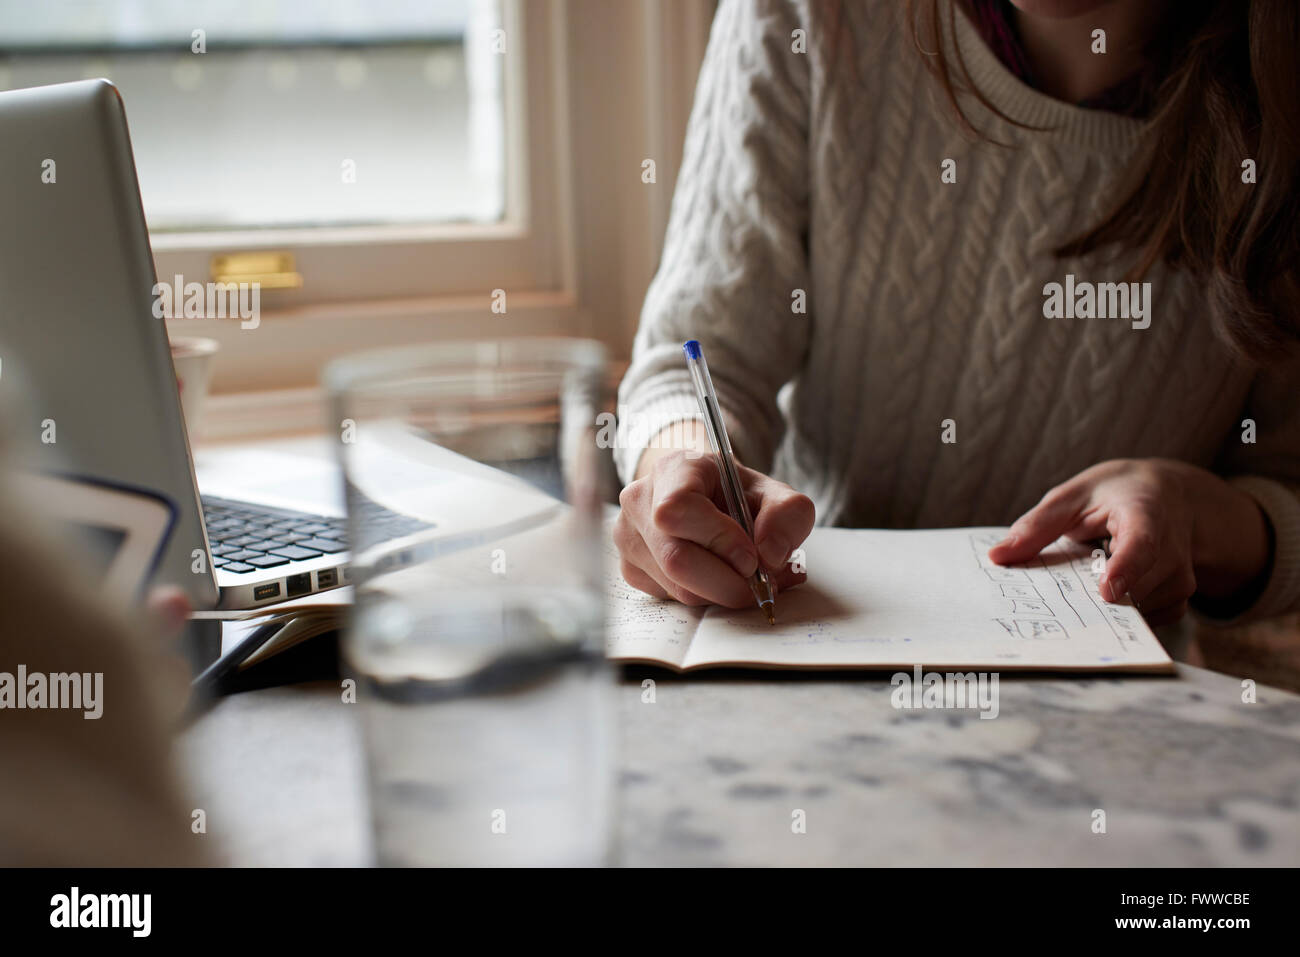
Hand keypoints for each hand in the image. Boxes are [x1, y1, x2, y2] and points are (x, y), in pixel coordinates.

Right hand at [615, 448, 814, 606]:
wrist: (703, 495)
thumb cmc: (735, 493)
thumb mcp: (773, 492)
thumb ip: (787, 515)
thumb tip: (770, 556)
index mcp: (672, 470)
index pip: (678, 509)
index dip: (718, 539)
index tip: (752, 557)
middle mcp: (639, 502)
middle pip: (676, 560)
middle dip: (728, 582)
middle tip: (759, 582)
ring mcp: (628, 537)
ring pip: (677, 587)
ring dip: (722, 593)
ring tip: (747, 579)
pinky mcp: (630, 569)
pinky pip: (671, 599)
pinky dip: (705, 597)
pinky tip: (719, 578)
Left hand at [988, 458, 1270, 626]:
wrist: (1169, 496)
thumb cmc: (1114, 494)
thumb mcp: (1071, 497)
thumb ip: (1036, 526)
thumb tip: (997, 557)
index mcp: (1145, 511)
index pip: (1142, 544)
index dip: (1126, 569)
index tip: (1106, 593)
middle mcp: (1172, 547)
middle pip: (1138, 586)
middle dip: (1097, 598)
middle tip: (1062, 595)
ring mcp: (1181, 575)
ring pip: (1140, 608)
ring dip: (1106, 606)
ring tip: (1091, 576)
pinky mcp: (1179, 597)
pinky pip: (1148, 619)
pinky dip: (1121, 613)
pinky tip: (1107, 590)